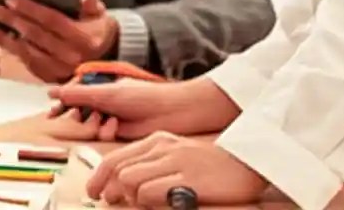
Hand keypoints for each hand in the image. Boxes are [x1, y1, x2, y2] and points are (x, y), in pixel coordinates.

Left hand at [0, 0, 116, 82]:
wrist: (106, 63)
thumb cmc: (97, 32)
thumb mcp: (100, 16)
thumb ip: (91, 5)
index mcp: (83, 38)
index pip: (51, 20)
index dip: (30, 9)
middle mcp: (71, 56)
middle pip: (35, 34)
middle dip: (12, 20)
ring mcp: (59, 70)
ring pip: (27, 52)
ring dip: (5, 40)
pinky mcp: (50, 78)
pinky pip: (27, 63)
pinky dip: (12, 52)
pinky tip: (0, 42)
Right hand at [47, 77, 238, 139]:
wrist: (173, 112)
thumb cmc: (144, 97)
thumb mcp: (107, 93)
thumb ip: (79, 95)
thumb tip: (52, 92)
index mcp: (100, 85)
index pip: (74, 92)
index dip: (63, 101)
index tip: (53, 111)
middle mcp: (104, 100)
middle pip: (79, 109)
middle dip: (77, 115)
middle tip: (75, 119)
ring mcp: (111, 116)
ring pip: (89, 124)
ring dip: (93, 125)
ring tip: (103, 121)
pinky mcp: (119, 132)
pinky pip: (102, 135)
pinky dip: (105, 132)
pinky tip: (114, 129)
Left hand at [89, 132, 267, 207]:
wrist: (250, 160)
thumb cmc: (212, 164)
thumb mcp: (177, 155)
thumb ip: (153, 164)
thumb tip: (125, 185)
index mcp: (157, 141)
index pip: (115, 158)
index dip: (98, 177)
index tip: (93, 191)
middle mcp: (162, 148)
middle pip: (118, 170)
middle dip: (109, 189)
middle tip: (111, 201)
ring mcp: (175, 162)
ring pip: (130, 181)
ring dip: (132, 198)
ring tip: (143, 205)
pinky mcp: (188, 178)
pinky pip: (152, 192)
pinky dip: (149, 202)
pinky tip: (161, 205)